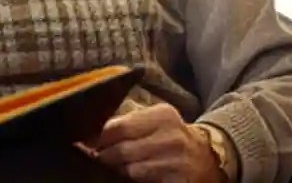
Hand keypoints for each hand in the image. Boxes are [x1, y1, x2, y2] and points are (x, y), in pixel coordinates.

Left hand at [88, 104, 222, 182]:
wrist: (208, 157)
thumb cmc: (170, 137)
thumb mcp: (153, 122)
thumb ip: (125, 124)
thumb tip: (90, 137)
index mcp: (162, 116)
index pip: (118, 127)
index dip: (97, 138)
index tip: (83, 143)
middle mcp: (172, 137)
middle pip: (122, 151)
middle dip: (104, 157)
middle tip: (96, 158)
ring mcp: (178, 161)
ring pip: (132, 170)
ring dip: (118, 171)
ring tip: (115, 168)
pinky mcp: (180, 182)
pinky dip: (135, 181)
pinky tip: (132, 177)